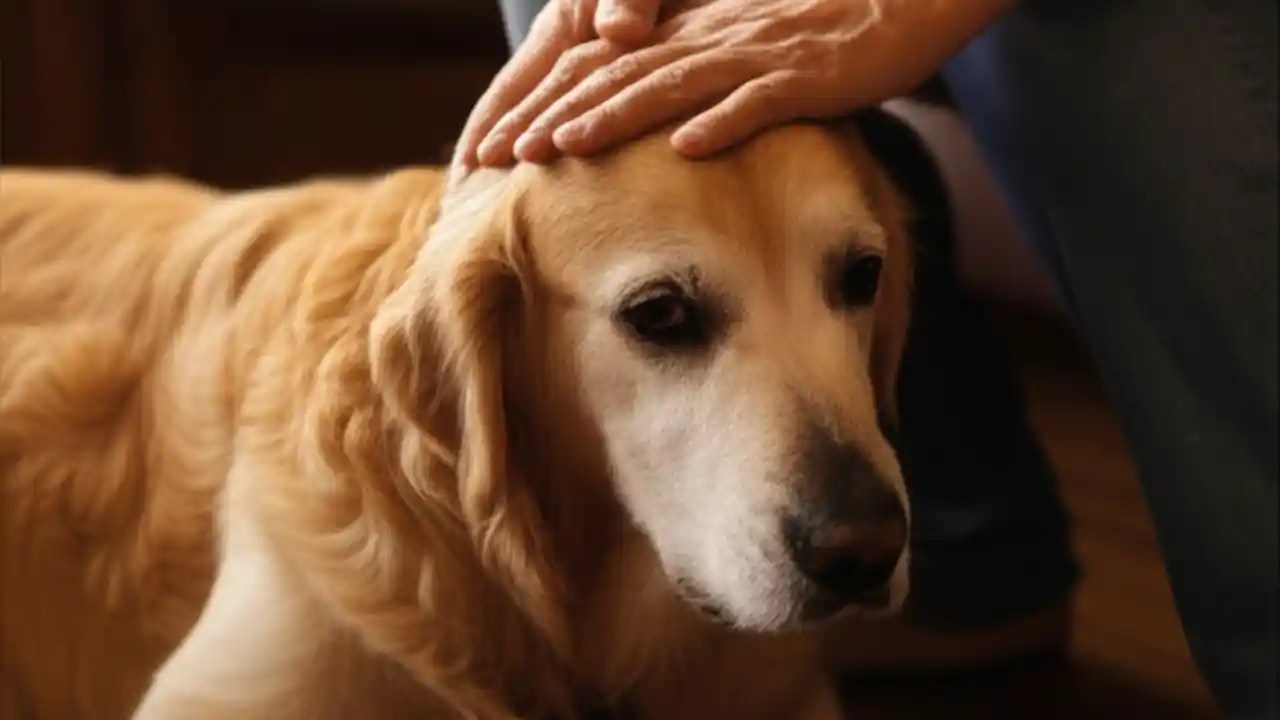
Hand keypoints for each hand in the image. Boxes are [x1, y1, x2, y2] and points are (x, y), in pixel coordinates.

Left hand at [457, 0, 1013, 170]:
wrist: (902, 0)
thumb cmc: (821, 25)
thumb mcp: (739, 45)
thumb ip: (688, 74)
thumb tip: (646, 126)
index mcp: (688, 35)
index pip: (598, 67)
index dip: (544, 104)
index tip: (496, 146)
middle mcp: (708, 40)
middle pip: (616, 77)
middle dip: (553, 116)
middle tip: (498, 156)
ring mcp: (755, 55)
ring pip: (671, 84)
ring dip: (615, 117)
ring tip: (564, 148)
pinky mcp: (807, 76)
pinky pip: (760, 100)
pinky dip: (724, 121)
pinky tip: (686, 148)